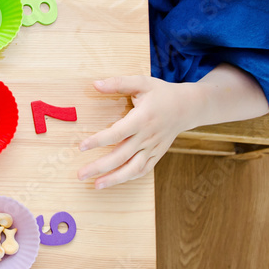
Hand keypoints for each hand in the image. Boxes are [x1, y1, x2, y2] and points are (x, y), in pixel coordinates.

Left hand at [77, 75, 200, 188]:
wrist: (188, 107)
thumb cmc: (161, 93)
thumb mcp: (141, 82)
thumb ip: (118, 83)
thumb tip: (95, 84)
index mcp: (142, 118)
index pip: (117, 133)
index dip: (99, 141)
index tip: (82, 147)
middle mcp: (147, 136)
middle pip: (121, 156)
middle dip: (100, 167)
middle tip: (81, 174)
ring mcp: (153, 148)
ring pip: (133, 168)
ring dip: (114, 179)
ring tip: (96, 185)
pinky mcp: (157, 154)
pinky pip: (143, 170)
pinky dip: (129, 177)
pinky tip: (114, 181)